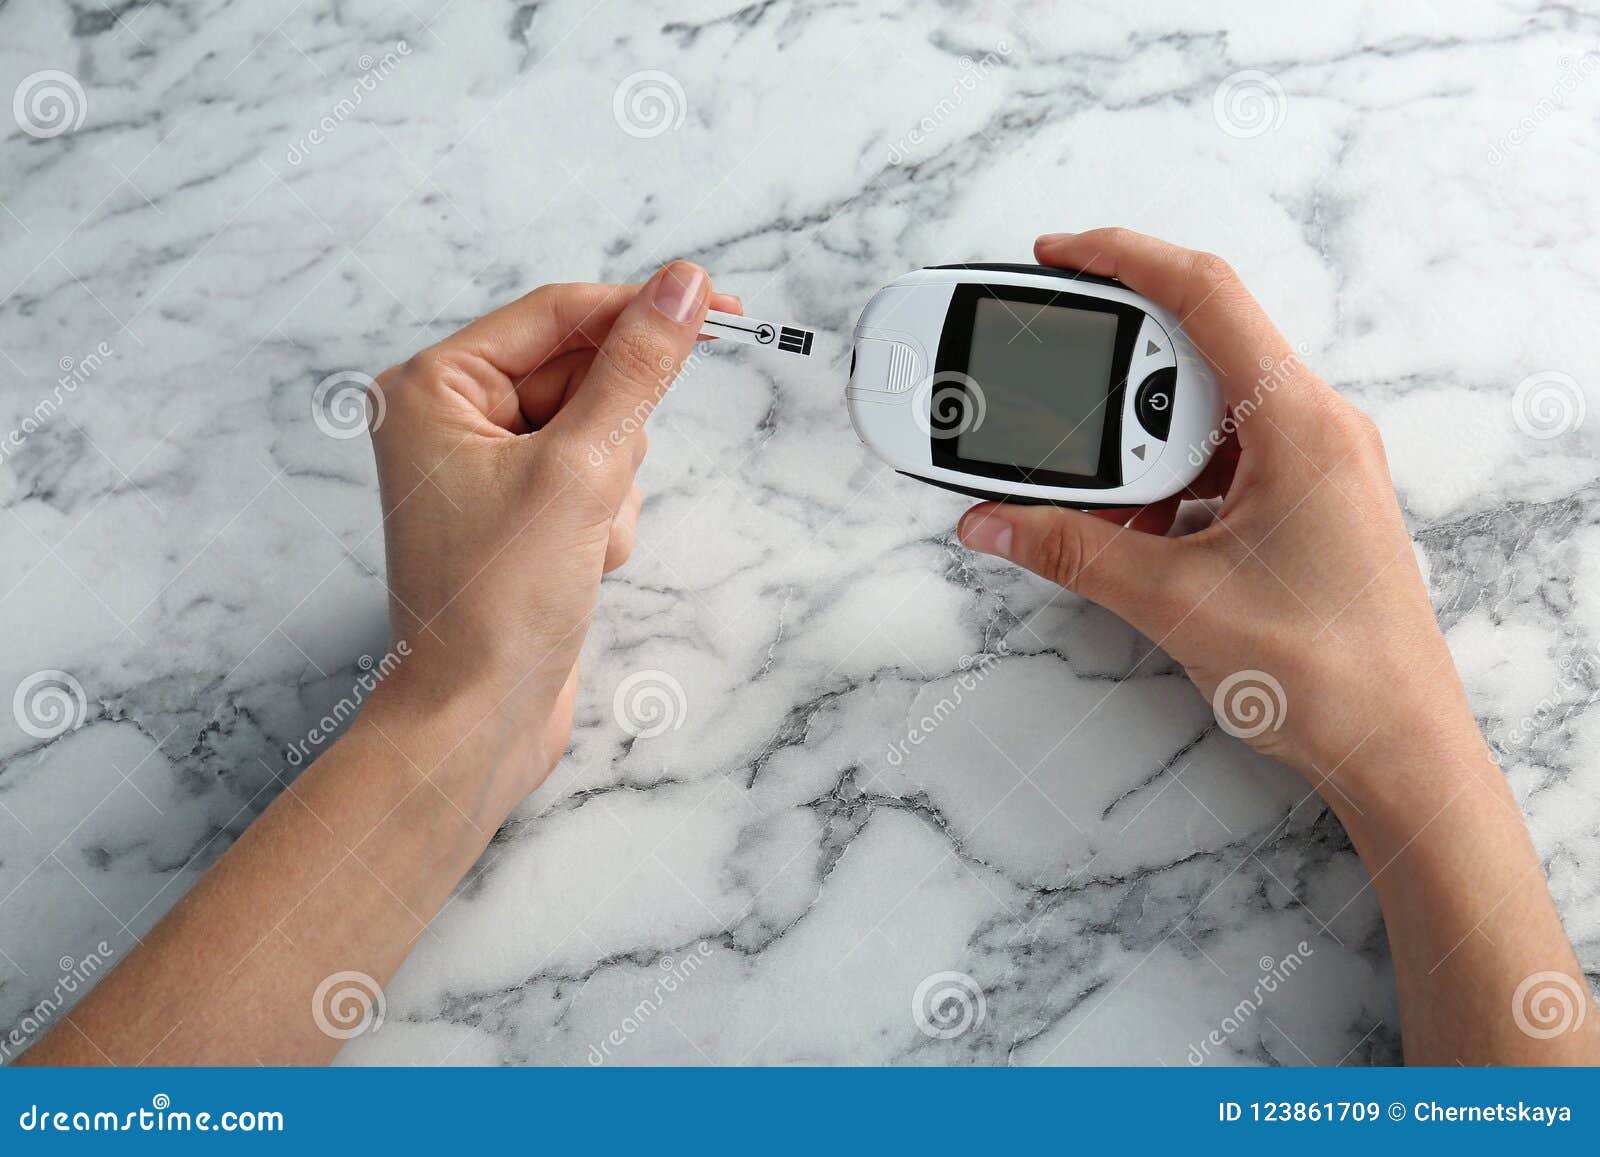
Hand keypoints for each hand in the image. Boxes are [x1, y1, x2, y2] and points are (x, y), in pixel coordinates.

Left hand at [367, 263, 736, 801]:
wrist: (477, 720)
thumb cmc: (495, 606)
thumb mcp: (579, 471)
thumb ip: (636, 370)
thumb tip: (682, 286)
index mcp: (434, 387)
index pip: (558, 314)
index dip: (642, 309)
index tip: (721, 304)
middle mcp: (453, 417)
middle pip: (582, 370)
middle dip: (613, 432)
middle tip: (598, 485)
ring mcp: (488, 467)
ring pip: (600, 427)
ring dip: (612, 483)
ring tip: (579, 539)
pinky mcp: (522, 511)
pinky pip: (595, 477)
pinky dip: (607, 517)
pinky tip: (580, 563)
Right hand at [956, 229, 1477, 806]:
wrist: (1398, 748)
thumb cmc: (1328, 674)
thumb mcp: (1173, 601)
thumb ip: (1070, 553)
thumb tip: (995, 521)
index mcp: (1302, 425)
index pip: (1206, 294)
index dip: (1123, 256)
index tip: (1058, 256)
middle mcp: (1319, 429)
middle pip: (1199, 350)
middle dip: (1117, 377)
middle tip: (1060, 410)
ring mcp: (1318, 464)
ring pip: (1209, 409)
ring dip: (1142, 440)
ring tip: (1102, 496)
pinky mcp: (1307, 501)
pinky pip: (1226, 456)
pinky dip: (1171, 479)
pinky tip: (1138, 530)